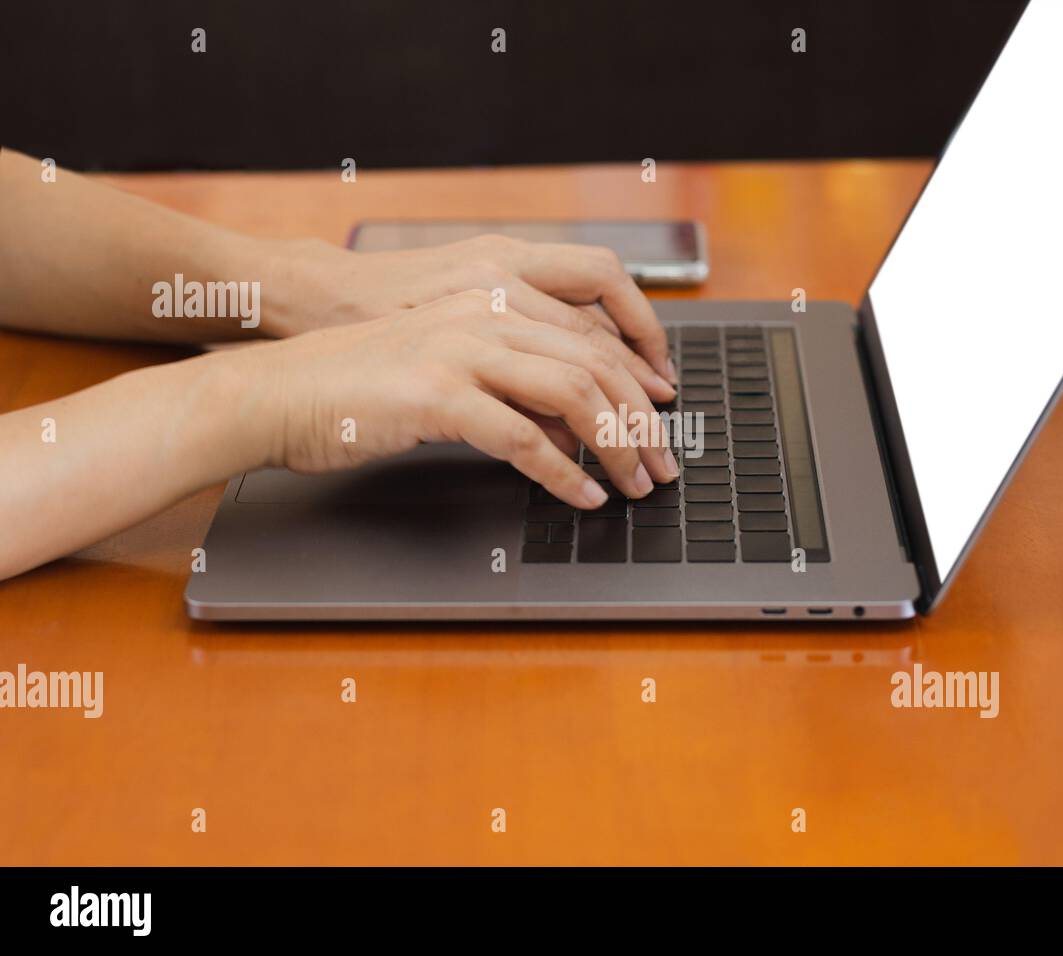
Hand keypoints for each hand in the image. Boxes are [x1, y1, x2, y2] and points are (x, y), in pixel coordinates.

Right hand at [245, 290, 680, 507]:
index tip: (663, 419)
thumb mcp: (451, 370)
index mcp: (491, 298)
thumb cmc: (359, 386)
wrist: (277, 392)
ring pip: (571, 392)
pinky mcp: (436, 393)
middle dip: (641, 420)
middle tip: (663, 464)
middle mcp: (483, 312)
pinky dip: (564, 474)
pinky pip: (523, 437)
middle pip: (594, 362)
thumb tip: (579, 425)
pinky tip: (582, 497)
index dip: (638, 378)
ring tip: (634, 484)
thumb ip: (515, 385)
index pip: (591, 333)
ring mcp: (460, 348)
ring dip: (615, 446)